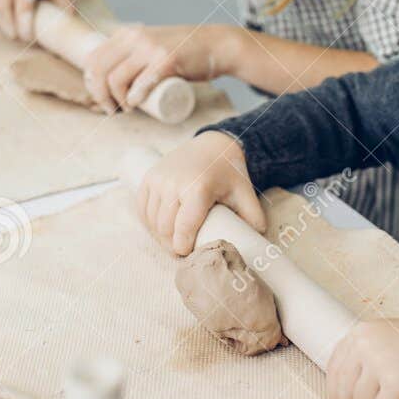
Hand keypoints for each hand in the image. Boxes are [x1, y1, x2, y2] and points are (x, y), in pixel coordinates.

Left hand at [83, 24, 242, 113]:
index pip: (93, 59)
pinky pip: (142, 82)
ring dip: (116, 100)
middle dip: (100, 95)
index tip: (103, 99)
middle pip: (100, 70)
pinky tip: (135, 104)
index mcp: (126, 34)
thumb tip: (111, 78)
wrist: (216, 45)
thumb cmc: (183, 53)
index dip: (92, 84)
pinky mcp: (167, 59)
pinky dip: (134, 97)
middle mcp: (135, 37)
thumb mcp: (150, 45)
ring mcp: (151, 47)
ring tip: (126, 109)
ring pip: (116, 78)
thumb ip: (133, 53)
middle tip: (112, 109)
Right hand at [137, 132, 266, 255]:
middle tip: (181, 252)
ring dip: (159, 235)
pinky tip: (160, 228)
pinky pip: (142, 208)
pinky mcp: (149, 178)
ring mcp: (158, 179)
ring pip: (151, 220)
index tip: (186, 254)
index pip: (183, 227)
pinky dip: (149, 222)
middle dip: (171, 245)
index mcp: (198, 187)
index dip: (182, 246)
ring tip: (172, 241)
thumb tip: (256, 240)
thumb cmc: (228, 171)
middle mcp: (173, 183)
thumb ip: (252, 216)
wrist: (212, 144)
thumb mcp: (244, 192)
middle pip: (165, 227)